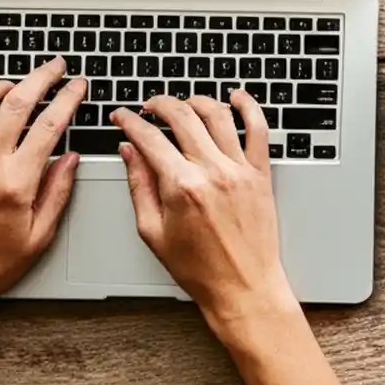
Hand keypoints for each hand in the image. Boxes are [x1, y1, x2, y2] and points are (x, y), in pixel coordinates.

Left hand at [0, 57, 84, 318]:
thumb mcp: (40, 236)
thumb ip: (58, 192)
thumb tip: (71, 159)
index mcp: (17, 183)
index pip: (50, 126)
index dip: (68, 99)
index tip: (78, 86)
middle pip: (16, 105)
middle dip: (40, 78)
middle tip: (54, 67)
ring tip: (13, 83)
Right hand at [111, 90, 297, 344]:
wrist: (243, 286)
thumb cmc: (199, 268)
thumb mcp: (153, 231)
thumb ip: (139, 186)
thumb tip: (129, 151)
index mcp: (181, 186)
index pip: (149, 137)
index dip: (130, 121)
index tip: (122, 116)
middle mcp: (212, 171)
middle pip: (182, 116)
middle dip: (159, 104)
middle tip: (149, 107)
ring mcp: (240, 170)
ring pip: (217, 114)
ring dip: (196, 101)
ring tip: (183, 104)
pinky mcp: (261, 174)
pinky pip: (259, 129)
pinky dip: (249, 107)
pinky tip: (237, 97)